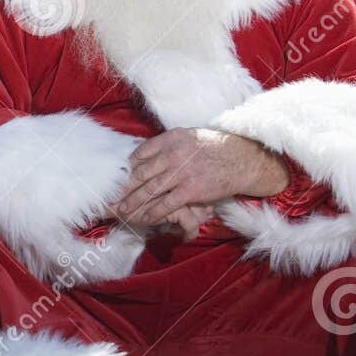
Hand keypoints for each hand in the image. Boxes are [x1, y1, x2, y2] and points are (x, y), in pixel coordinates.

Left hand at [110, 128, 288, 229]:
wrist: (243, 159)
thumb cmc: (216, 148)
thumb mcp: (191, 137)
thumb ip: (170, 145)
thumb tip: (148, 154)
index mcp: (172, 138)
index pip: (141, 152)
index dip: (128, 167)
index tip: (119, 176)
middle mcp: (174, 153)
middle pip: (141, 172)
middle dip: (125, 187)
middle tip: (112, 197)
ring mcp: (182, 172)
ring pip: (149, 189)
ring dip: (133, 202)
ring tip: (123, 210)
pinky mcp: (191, 190)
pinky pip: (166, 204)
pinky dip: (153, 212)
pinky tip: (144, 218)